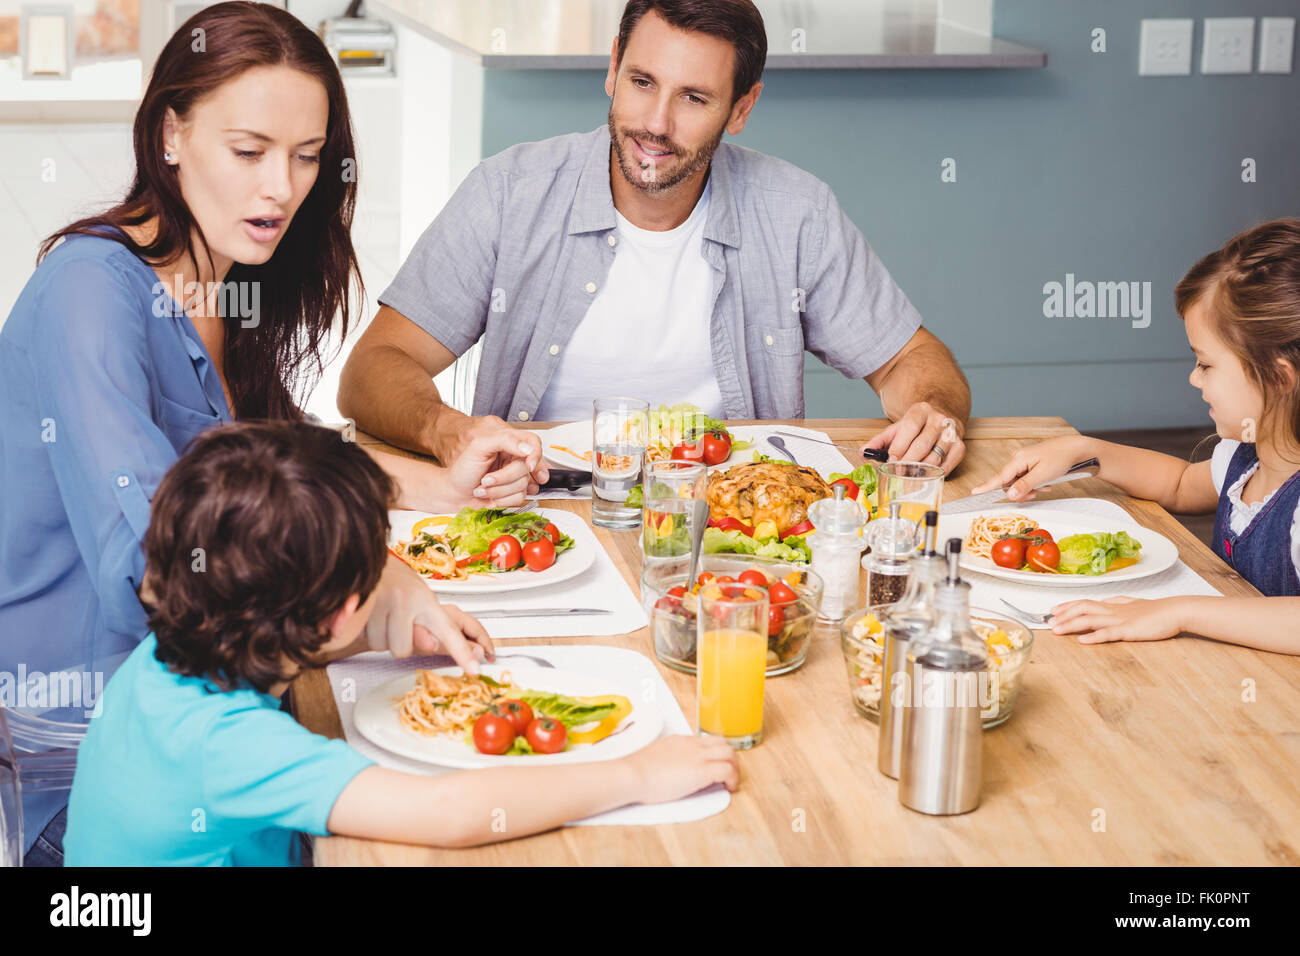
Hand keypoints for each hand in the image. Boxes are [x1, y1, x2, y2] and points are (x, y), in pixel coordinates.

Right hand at [365, 554, 495, 670]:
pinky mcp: (358, 606)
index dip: (462, 652)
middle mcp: (405, 599)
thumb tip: (435, 644)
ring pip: (382, 646)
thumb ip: (430, 625)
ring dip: (380, 635)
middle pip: (403, 649)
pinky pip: (363, 637)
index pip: (448, 631)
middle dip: (398, 641)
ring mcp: (381, 602)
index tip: (475, 669)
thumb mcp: (419, 599)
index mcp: (425, 599)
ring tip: (382, 612)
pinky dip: (363, 630)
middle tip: (396, 620)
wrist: (366, 556)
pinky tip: (368, 612)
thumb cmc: (395, 581)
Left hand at [444, 426, 548, 507]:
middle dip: (504, 477)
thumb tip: (527, 448)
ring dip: (499, 490)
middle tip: (486, 478)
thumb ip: (505, 440)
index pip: (533, 443)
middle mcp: (512, 460)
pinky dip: (502, 499)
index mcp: (508, 445)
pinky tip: (490, 496)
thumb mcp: (479, 447)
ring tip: (483, 487)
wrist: (453, 494)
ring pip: (524, 485)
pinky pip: (520, 498)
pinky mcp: (512, 494)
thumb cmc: (461, 471)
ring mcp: (513, 478)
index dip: (535, 455)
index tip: (528, 465)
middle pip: (527, 469)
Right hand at [623, 734, 739, 803]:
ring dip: (735, 768)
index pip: (706, 740)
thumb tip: (670, 768)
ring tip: (730, 782)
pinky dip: (733, 779)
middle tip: (728, 774)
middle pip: (723, 743)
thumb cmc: (636, 772)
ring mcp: (698, 756)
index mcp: (680, 741)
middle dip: (730, 758)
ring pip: (729, 754)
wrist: (632, 774)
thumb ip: (667, 759)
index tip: (714, 765)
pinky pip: (728, 770)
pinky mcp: (702, 771)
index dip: (715, 753)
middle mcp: (692, 744)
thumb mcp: (655, 757)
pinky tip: (728, 788)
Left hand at [862, 402, 965, 474]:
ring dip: (920, 470)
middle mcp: (939, 420)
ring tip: (908, 475)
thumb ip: (879, 441)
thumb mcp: (896, 428)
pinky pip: (948, 464)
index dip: (899, 446)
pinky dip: (935, 473)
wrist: (940, 414)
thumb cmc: (916, 425)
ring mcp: (951, 433)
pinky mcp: (960, 446)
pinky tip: (925, 475)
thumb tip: (863, 453)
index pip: (910, 428)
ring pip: (934, 457)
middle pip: (922, 445)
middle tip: (898, 471)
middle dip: (907, 461)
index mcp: (921, 410)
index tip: (890, 460)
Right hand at [970, 435, 1092, 500]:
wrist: (1076, 449)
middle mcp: (1018, 459)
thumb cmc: (1061, 458)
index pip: (999, 477)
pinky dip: (1034, 483)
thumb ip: (1024, 485)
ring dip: (1029, 488)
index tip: (974, 493)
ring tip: (1044, 486)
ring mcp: (1024, 461)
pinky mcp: (1031, 464)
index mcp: (1018, 460)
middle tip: (1035, 493)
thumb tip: (1009, 495)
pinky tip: (1045, 483)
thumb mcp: (1042, 475)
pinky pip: (1026, 478)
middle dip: (1020, 491)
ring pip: (1018, 482)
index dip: (986, 487)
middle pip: (1009, 482)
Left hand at [1049, 596, 1182, 643]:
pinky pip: (1108, 633)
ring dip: (1071, 624)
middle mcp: (1112, 610)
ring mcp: (1120, 620)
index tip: (1054, 610)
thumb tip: (1106, 601)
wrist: (1175, 612)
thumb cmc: (1157, 611)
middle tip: (1048, 621)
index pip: (1085, 602)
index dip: (1068, 606)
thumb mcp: (1133, 604)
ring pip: (1090, 619)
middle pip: (1082, 608)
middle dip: (1063, 614)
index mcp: (1113, 605)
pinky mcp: (1129, 630)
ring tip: (1057, 629)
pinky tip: (1082, 640)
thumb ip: (1119, 603)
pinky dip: (1094, 636)